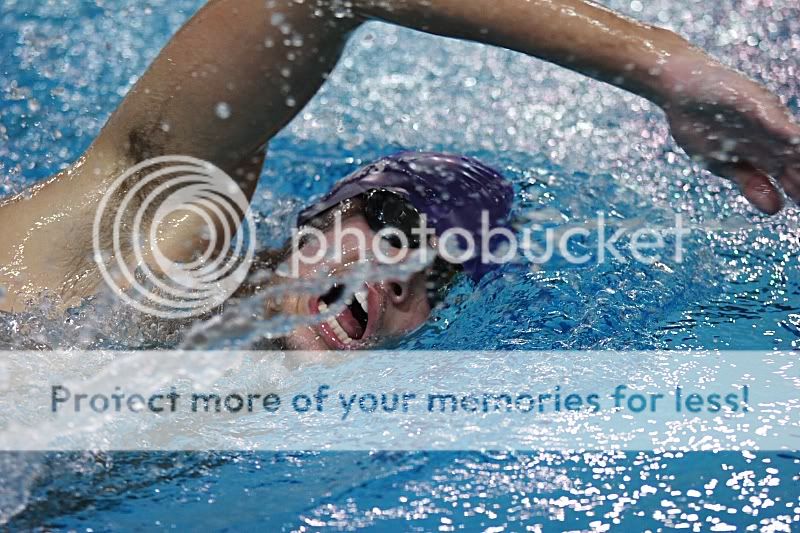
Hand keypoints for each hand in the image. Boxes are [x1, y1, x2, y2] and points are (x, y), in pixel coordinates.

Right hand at [661, 56, 799, 213]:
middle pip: (798, 163)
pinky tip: (795, 146)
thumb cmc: (698, 123)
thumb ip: (751, 183)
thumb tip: (776, 209)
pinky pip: (779, 125)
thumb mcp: (723, 163)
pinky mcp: (758, 106)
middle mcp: (773, 136)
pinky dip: (791, 139)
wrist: (678, 88)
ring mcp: (768, 120)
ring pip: (796, 146)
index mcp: (764, 153)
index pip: (793, 177)